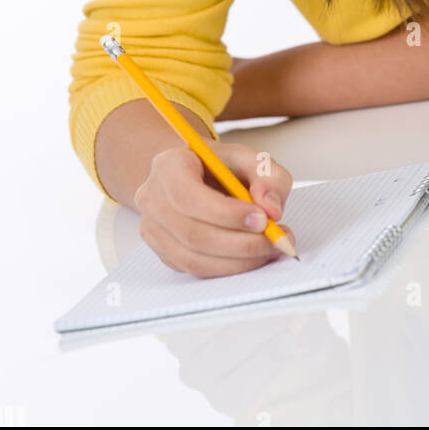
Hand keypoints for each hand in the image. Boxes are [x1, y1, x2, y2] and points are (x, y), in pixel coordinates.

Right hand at [133, 139, 295, 277]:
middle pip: (193, 233)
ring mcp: (153, 230)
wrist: (197, 176)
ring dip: (239, 261)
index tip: (262, 219)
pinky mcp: (163, 253)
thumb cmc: (221, 167)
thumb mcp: (250, 159)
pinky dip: (229, 268)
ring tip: (271, 248)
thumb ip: (268, 177)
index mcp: (168, 166)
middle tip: (275, 239)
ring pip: (194, 258)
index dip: (226, 213)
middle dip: (240, 243)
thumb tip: (271, 209)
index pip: (189, 196)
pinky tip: (253, 257)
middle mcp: (153, 199)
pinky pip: (196, 270)